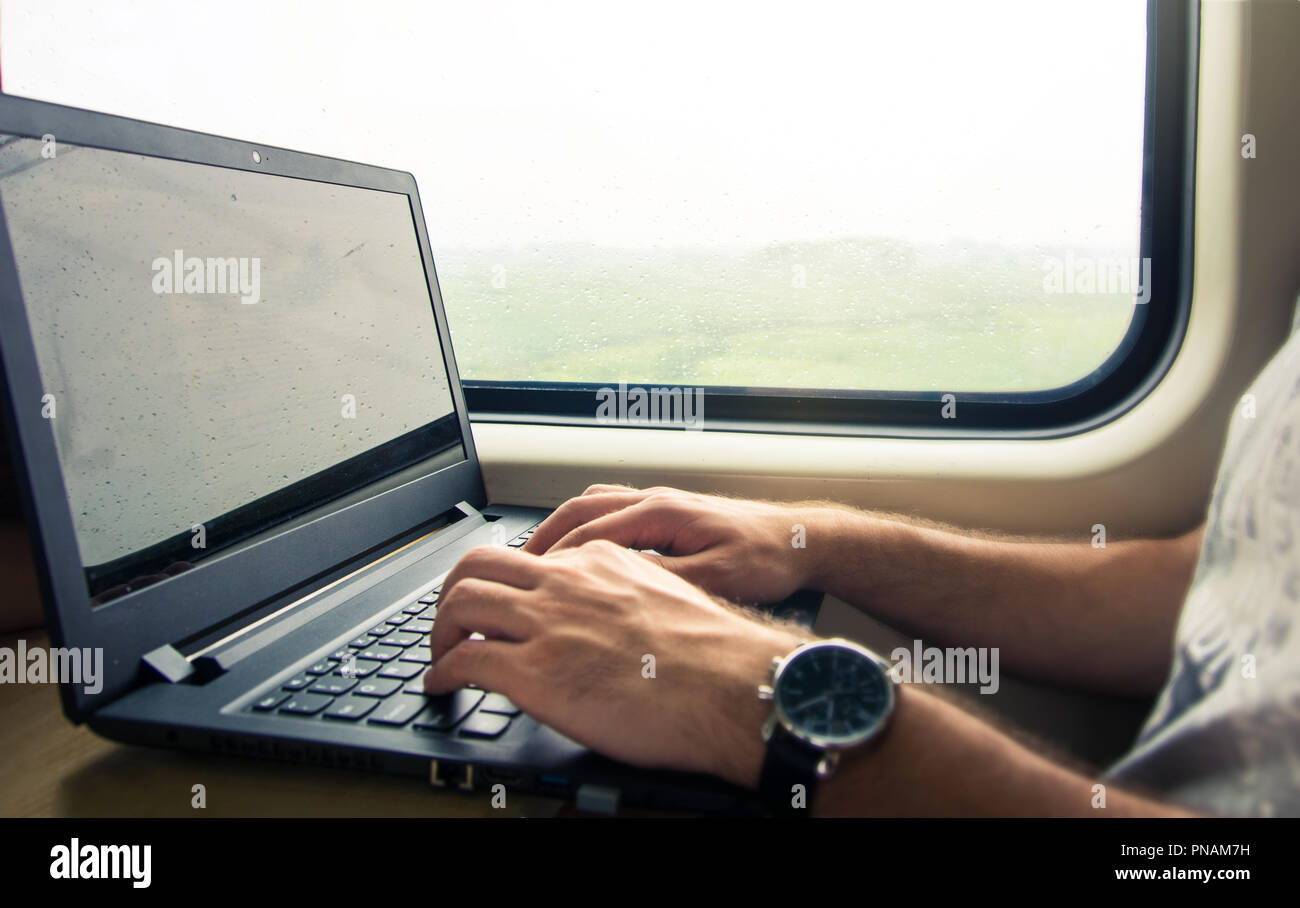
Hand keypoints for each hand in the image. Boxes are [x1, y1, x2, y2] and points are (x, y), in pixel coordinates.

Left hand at [423, 540, 808, 787]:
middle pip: (478, 565)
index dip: (501, 580)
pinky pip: (465, 661)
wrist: (732, 688)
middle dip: (452, 594)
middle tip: (451, 621)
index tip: (496, 600)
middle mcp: (567, 582)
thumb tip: (606, 613)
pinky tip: (444, 684)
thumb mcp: (669, 597)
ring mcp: (548, 624)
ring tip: (441, 652)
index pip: (529, 555)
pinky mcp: (536, 672)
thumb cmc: (715, 656)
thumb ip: (626, 593)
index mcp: (600, 561)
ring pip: (460, 603)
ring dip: (440, 630)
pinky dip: (442, 672)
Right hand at [522, 484, 839, 603]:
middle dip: (543, 537)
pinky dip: (585, 527)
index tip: (527, 581)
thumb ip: (664, 580)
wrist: (800, 540)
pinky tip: (580, 550)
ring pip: (594, 505)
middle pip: (580, 509)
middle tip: (514, 568)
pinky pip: (612, 510)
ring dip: (561, 528)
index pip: (589, 533)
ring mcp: (661, 503)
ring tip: (536, 559)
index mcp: (662, 513)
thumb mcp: (715, 578)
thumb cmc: (765, 559)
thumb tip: (615, 586)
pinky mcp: (669, 514)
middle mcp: (656, 500)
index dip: (553, 558)